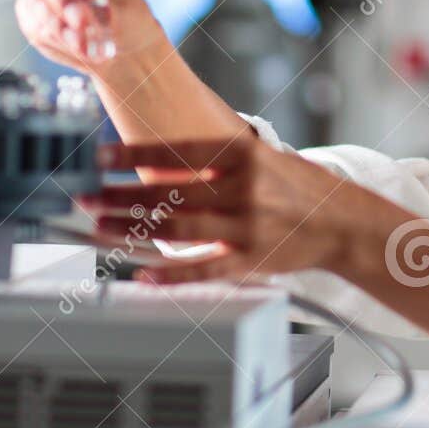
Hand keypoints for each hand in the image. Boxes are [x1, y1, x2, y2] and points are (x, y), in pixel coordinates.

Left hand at [80, 137, 365, 284]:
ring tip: (100, 227)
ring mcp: (246, 228)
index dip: (134, 155)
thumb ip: (218, 159)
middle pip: (168, 194)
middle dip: (120, 196)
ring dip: (132, 229)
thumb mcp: (263, 158)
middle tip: (86, 197)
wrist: (342, 222)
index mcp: (245, 157)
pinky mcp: (250, 261)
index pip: (178, 153)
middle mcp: (244, 190)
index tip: (100, 157)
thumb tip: (161, 158)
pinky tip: (142, 274)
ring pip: (177, 229)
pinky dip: (170, 274)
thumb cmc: (298, 188)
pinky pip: (203, 268)